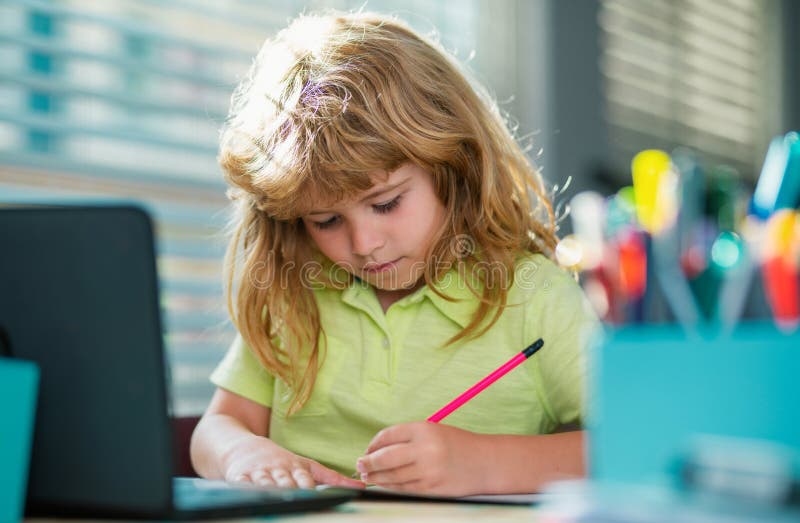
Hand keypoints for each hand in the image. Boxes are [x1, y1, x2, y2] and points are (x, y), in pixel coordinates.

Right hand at [222, 433, 364, 488]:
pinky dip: (246, 488)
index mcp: (294, 467)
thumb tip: (361, 487)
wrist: (243, 447)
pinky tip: (249, 492)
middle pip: (286, 483)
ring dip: (270, 489)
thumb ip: (332, 478)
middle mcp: (277, 470)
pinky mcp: (239, 477)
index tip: (315, 494)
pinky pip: (241, 484)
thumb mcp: (305, 465)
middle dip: (292, 491)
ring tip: (276, 498)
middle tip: (298, 499)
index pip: (305, 479)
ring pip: (265, 483)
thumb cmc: (280, 460)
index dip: (309, 487)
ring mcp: (258, 473)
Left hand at [356, 421, 484, 495]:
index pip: (388, 435)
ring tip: (368, 477)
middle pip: (385, 457)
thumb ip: (408, 438)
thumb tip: (377, 450)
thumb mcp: (433, 432)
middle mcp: (424, 449)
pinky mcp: (431, 488)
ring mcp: (428, 470)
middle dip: (368, 463)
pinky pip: (404, 489)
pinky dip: (391, 487)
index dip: (373, 444)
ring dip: (376, 478)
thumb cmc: (457, 445)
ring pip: (392, 476)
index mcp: (423, 429)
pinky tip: (385, 485)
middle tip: (360, 465)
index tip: (367, 450)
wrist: (485, 463)